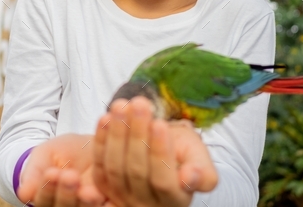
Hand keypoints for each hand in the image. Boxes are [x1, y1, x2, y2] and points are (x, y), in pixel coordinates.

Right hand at [17, 134, 106, 206]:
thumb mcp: (45, 156)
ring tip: (88, 190)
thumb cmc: (62, 151)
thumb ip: (34, 173)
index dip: (47, 189)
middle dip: (66, 194)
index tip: (51, 173)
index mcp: (48, 200)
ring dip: (86, 202)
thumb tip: (24, 193)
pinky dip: (108, 204)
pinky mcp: (110, 204)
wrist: (92, 146)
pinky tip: (106, 195)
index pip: (44, 201)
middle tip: (70, 176)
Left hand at [93, 97, 217, 206]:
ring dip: (116, 134)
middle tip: (139, 105)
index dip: (160, 152)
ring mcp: (122, 198)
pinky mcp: (104, 187)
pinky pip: (99, 164)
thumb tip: (190, 177)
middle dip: (137, 135)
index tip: (160, 124)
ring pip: (115, 168)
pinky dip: (100, 140)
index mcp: (174, 200)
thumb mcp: (199, 158)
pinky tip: (105, 117)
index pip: (164, 181)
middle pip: (137, 172)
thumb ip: (203, 172)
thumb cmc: (183, 153)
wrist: (160, 147)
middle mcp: (146, 205)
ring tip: (121, 106)